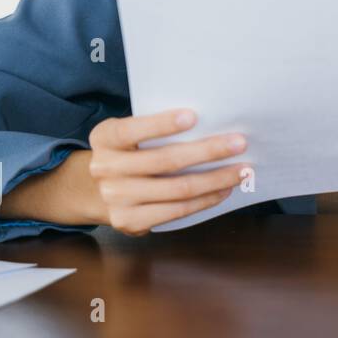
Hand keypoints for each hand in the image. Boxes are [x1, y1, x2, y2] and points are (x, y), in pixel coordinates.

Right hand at [87, 108, 248, 235]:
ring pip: (178, 189)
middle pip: (166, 160)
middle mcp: (105, 168)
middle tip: (239, 143)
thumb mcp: (129, 135)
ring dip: (216, 179)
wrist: (95, 190)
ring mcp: (116, 198)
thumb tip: (211, 123)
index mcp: (105, 138)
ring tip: (242, 170)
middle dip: (208, 151)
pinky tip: (224, 189)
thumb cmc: (128, 152)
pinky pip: (177, 211)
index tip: (194, 116)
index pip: (133, 129)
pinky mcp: (130, 221)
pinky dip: (205, 200)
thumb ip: (154, 129)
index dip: (162, 124)